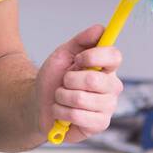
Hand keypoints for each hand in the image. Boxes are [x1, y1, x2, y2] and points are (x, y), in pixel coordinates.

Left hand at [34, 24, 123, 142]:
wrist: (38, 104)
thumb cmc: (53, 80)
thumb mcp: (63, 55)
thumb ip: (81, 41)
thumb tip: (100, 28)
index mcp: (106, 68)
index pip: (114, 56)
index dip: (94, 56)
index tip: (78, 59)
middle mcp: (112, 87)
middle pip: (94, 79)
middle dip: (69, 80)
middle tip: (64, 83)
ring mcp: (108, 107)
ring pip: (81, 98)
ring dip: (62, 97)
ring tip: (61, 98)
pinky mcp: (100, 124)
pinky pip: (77, 115)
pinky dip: (61, 112)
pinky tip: (62, 112)